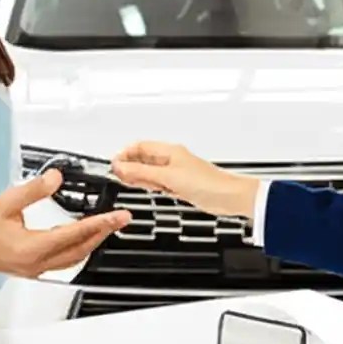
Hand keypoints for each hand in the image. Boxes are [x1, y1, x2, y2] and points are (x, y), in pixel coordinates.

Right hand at [0, 170, 131, 278]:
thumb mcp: (8, 202)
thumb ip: (34, 189)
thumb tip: (56, 177)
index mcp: (32, 248)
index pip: (74, 234)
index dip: (100, 224)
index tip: (118, 217)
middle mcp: (39, 262)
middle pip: (81, 250)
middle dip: (103, 233)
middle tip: (121, 220)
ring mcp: (39, 269)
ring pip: (76, 258)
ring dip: (93, 242)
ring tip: (107, 226)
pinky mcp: (37, 268)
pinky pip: (67, 260)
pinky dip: (80, 247)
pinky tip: (84, 237)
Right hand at [111, 141, 258, 217]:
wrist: (229, 197)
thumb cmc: (207, 183)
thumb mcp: (168, 177)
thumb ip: (142, 173)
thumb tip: (121, 167)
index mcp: (170, 151)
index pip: (140, 146)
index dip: (125, 154)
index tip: (113, 165)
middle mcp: (173, 158)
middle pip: (144, 157)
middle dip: (130, 164)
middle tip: (117, 173)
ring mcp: (178, 171)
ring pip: (151, 169)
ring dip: (139, 174)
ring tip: (128, 180)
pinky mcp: (182, 184)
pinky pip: (161, 180)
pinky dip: (152, 184)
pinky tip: (148, 188)